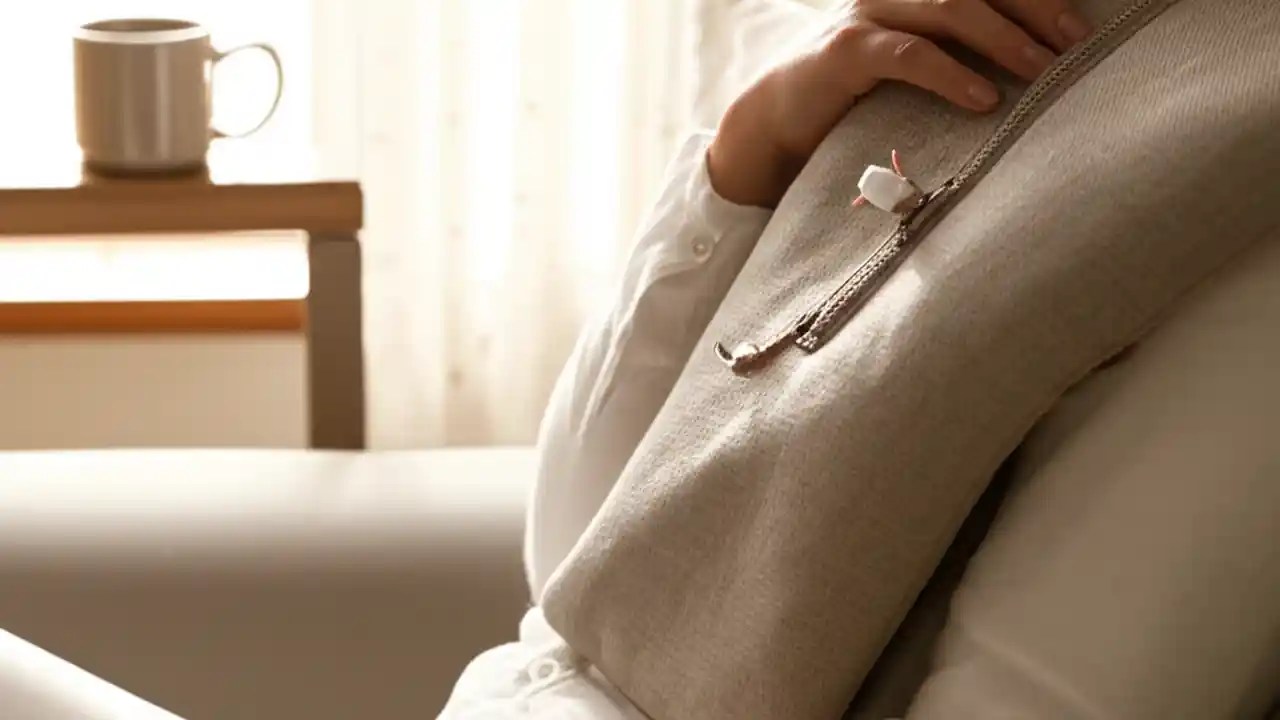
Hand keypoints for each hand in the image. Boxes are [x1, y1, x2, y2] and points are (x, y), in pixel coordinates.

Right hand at [708, 0, 1092, 207]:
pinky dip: (950, 75)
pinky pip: (907, 55)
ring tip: (1043, 70)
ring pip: (948, 10)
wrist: (775, 118)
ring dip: (1002, 38)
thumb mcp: (911, 65)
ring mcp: (867, 15)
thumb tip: (1031, 68)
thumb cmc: (854, 96)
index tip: (1079, 22)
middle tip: (1076, 42)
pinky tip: (984, 99)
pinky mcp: (845, 52)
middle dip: (1034, 9)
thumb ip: (955, 55)